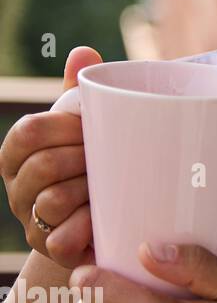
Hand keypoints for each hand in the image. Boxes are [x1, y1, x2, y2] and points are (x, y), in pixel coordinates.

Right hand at [0, 46, 101, 268]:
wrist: (106, 226)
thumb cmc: (95, 167)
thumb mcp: (86, 130)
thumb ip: (81, 95)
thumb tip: (84, 52)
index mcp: (20, 154)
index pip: (28, 132)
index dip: (62, 127)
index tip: (92, 128)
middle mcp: (19, 188)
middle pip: (43, 165)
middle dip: (82, 159)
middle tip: (111, 159)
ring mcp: (33, 221)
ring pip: (54, 200)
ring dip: (89, 191)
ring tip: (111, 187)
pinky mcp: (52, 250)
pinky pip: (61, 239)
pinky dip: (84, 228)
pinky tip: (102, 220)